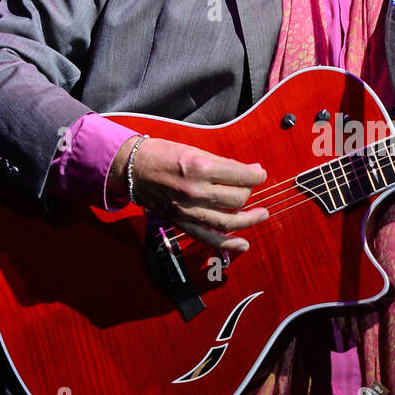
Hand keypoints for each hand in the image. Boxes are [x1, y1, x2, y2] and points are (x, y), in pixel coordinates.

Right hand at [109, 136, 268, 253]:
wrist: (133, 169)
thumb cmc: (162, 154)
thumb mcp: (195, 150)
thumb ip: (224, 163)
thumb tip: (252, 170)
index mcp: (200, 167)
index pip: (241, 176)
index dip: (256, 175)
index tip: (260, 173)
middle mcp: (195, 191)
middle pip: (238, 198)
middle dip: (250, 192)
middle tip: (251, 187)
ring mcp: (188, 210)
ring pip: (229, 220)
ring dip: (249, 219)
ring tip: (261, 214)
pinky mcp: (181, 223)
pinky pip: (208, 238)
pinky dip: (227, 244)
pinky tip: (243, 244)